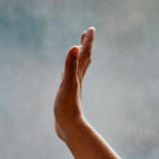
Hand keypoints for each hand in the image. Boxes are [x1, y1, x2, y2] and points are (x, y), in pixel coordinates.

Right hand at [55, 26, 93, 141]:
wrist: (70, 129)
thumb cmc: (68, 107)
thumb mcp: (67, 83)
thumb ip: (71, 64)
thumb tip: (75, 46)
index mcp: (77, 75)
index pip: (84, 54)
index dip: (87, 41)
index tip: (91, 29)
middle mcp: (77, 80)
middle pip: (84, 59)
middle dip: (85, 46)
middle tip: (87, 34)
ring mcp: (73, 88)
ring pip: (78, 70)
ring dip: (79, 59)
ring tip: (78, 52)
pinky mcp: (69, 96)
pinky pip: (70, 81)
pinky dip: (70, 73)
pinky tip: (67, 76)